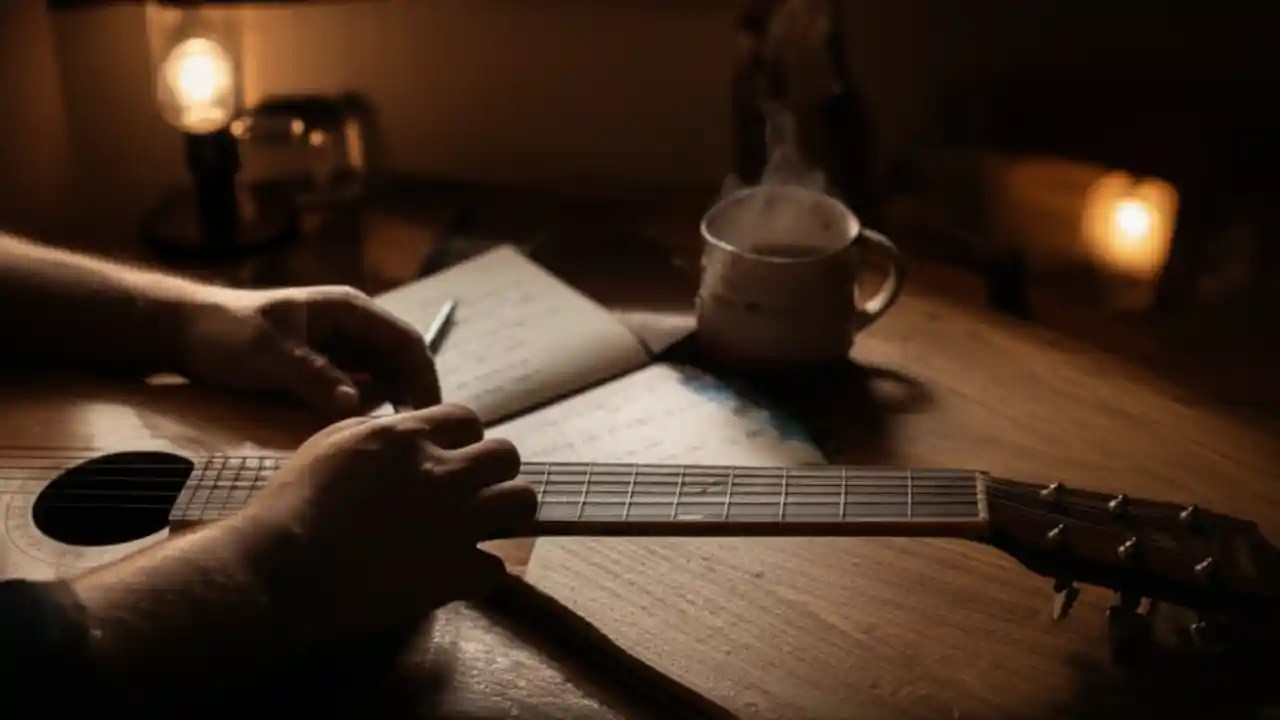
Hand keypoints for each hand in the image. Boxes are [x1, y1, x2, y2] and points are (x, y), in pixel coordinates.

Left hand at [179, 285, 439, 418]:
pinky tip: (360, 439)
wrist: (183, 331)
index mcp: (351, 311)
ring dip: (390, 410)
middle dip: (413, 399)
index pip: (407, 343)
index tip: (430, 418)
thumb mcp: (267, 353)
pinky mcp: (325, 372)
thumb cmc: (225, 332)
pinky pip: (357, 395)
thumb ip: (311, 375)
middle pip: (402, 365)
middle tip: (417, 443)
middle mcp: (353, 330)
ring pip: (383, 383)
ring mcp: (340, 352)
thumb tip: (353, 404)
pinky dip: (364, 415)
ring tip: (390, 445)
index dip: (425, 379)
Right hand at [231, 404, 535, 644]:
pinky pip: (496, 567)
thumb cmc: (294, 501)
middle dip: (493, 469)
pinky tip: (459, 573)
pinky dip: (479, 571)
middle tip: (474, 488)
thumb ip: (381, 431)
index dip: (462, 438)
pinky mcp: (454, 573)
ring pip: (521, 502)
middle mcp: (442, 473)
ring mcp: (454, 523)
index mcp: (410, 436)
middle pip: (506, 455)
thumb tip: (410, 433)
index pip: (468, 418)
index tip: (450, 455)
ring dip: (504, 512)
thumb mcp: (332, 442)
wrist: (281, 568)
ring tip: (484, 525)